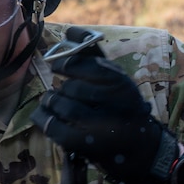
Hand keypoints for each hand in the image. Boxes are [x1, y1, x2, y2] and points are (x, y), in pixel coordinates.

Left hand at [33, 52, 177, 183]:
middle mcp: (112, 105)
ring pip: (60, 104)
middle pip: (71, 87)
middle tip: (61, 91)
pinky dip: (43, 117)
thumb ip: (94, 56)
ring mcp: (96, 127)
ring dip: (51, 101)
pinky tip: (46, 114)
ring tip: (54, 102)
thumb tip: (69, 33)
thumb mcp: (118, 79)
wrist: (140, 150)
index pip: (85, 65)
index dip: (66, 63)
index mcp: (122, 85)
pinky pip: (51, 125)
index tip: (59, 66)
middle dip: (62, 87)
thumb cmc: (124, 108)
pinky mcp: (81, 144)